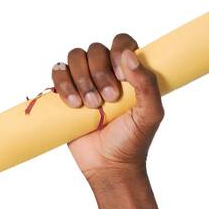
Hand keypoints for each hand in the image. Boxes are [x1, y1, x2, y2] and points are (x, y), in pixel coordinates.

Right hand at [52, 33, 164, 183]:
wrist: (110, 167)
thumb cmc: (133, 142)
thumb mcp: (150, 115)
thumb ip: (147, 84)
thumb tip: (128, 55)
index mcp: (129, 73)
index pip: (121, 41)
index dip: (117, 51)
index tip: (121, 76)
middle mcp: (106, 73)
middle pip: (95, 49)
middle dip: (99, 73)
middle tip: (109, 100)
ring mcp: (85, 82)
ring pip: (75, 57)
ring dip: (81, 79)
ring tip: (91, 106)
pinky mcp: (66, 94)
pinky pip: (57, 72)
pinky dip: (63, 83)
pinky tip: (74, 104)